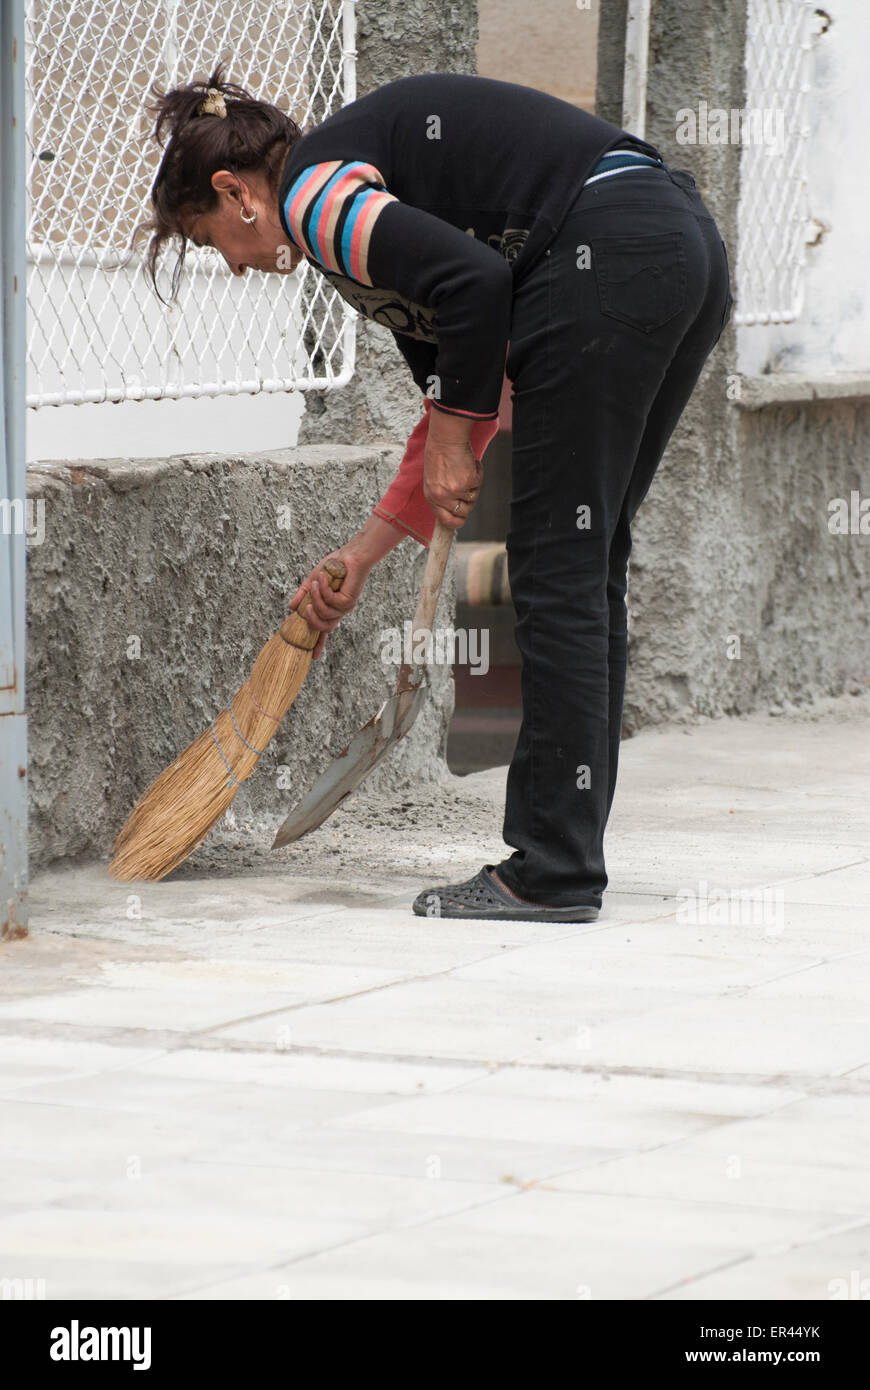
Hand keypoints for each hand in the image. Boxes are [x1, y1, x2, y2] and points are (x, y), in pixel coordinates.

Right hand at [288, 545, 371, 659]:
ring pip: (325, 614)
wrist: (351, 555)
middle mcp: (338, 611)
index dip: (318, 644)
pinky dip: (323, 589)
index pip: (323, 631)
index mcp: (330, 609)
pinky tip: (323, 577)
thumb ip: (303, 595)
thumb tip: (291, 608)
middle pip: (324, 629)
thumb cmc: (333, 567)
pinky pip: (330, 601)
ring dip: (315, 598)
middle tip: (305, 609)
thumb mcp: (312, 582)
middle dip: (312, 621)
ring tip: (314, 582)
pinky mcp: (349, 601)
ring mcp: (344, 607)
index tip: (313, 658)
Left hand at [423, 416, 482, 530]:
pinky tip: (469, 463)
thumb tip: (456, 509)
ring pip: (473, 497)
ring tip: (464, 470)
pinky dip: (478, 472)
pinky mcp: (468, 481)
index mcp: (431, 497)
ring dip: (473, 484)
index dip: (456, 522)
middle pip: (464, 511)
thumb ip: (441, 495)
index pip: (445, 520)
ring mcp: (456, 490)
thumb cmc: (439, 455)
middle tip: (468, 487)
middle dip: (469, 501)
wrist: (446, 438)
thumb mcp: (433, 479)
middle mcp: (443, 496)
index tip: (462, 519)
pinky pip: (479, 482)